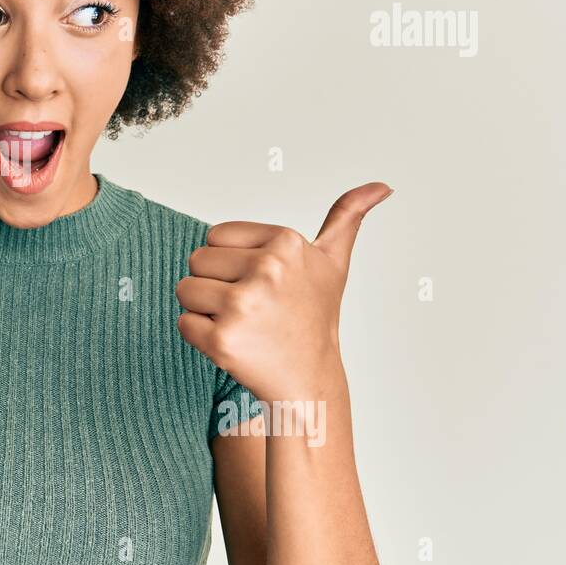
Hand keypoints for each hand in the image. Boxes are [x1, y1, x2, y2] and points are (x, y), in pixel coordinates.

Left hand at [175, 183, 392, 402]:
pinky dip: (200, 336)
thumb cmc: (314, 316)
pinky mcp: (222, 340)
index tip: (261, 282)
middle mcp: (268, 270)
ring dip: (204, 309)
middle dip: (216, 284)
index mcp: (286, 242)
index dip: (230, 260)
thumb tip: (382, 185)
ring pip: (186, 290)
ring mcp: (244, 306)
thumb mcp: (333, 262)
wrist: (310, 379)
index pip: (216, 235)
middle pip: (197, 260)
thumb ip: (347, 217)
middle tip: (251, 307)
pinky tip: (234, 344)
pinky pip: (183, 323)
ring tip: (242, 324)